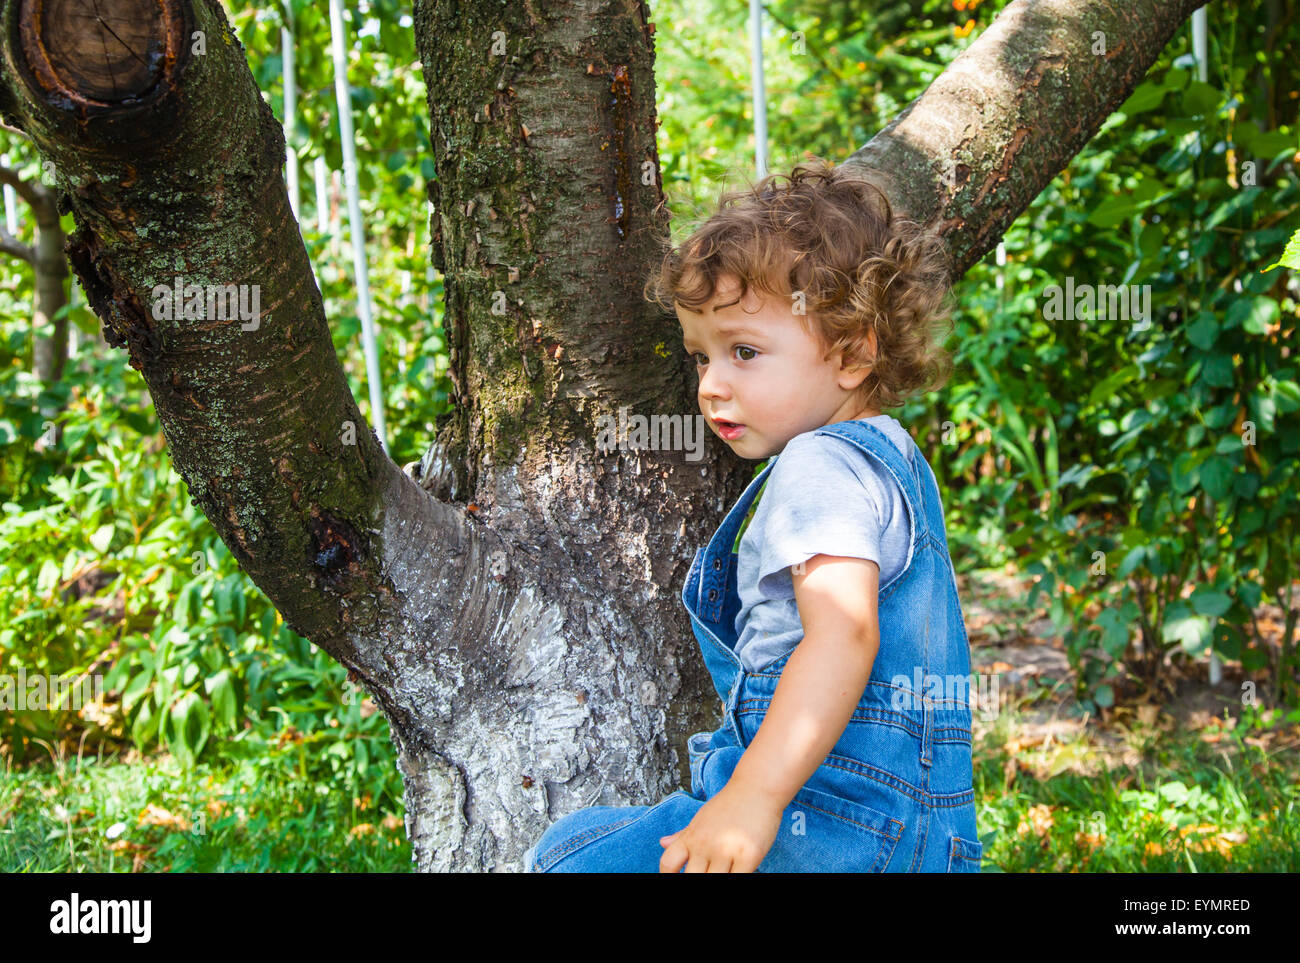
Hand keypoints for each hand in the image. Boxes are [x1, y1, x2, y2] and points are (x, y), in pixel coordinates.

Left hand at [658, 783, 783, 872]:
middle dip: (697, 879)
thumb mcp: (701, 818)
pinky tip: (740, 870)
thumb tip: (662, 843)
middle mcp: (705, 844)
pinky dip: (736, 877)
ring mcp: (726, 850)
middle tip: (708, 871)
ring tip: (725, 869)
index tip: (677, 878)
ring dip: (719, 877)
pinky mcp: (749, 856)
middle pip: (691, 878)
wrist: (757, 787)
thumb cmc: (729, 804)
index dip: (668, 877)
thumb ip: (683, 834)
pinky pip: (738, 878)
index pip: (668, 863)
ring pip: (715, 880)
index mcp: (692, 836)